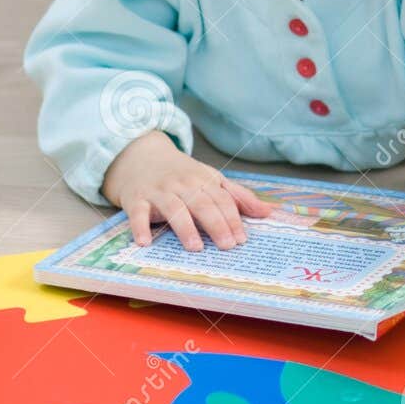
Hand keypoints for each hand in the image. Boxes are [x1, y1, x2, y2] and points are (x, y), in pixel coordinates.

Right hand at [102, 132, 273, 251]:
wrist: (142, 156)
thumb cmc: (182, 174)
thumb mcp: (211, 178)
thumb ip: (237, 196)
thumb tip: (268, 212)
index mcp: (204, 180)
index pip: (222, 199)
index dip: (233, 218)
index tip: (242, 239)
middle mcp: (183, 184)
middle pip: (202, 204)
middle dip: (216, 224)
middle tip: (227, 246)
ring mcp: (159, 191)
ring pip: (174, 208)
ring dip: (185, 228)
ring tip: (195, 247)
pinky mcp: (136, 198)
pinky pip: (138, 213)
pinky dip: (140, 227)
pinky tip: (145, 242)